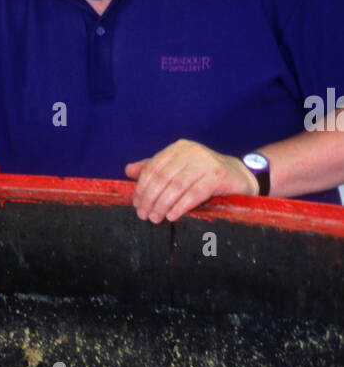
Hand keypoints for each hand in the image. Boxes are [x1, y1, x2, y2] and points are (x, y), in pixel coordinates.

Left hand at [125, 139, 258, 221]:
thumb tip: (128, 170)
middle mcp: (192, 151)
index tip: (136, 204)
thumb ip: (154, 168)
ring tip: (155, 218)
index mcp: (179, 148)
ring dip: (162, 205)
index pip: (153, 167)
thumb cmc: (204, 174)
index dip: (142, 187)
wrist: (239, 176)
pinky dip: (180, 207)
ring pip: (176, 186)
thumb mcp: (178, 168)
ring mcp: (206, 162)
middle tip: (143, 215)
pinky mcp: (218, 176)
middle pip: (163, 177)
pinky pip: (194, 194)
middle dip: (150, 198)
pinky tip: (172, 216)